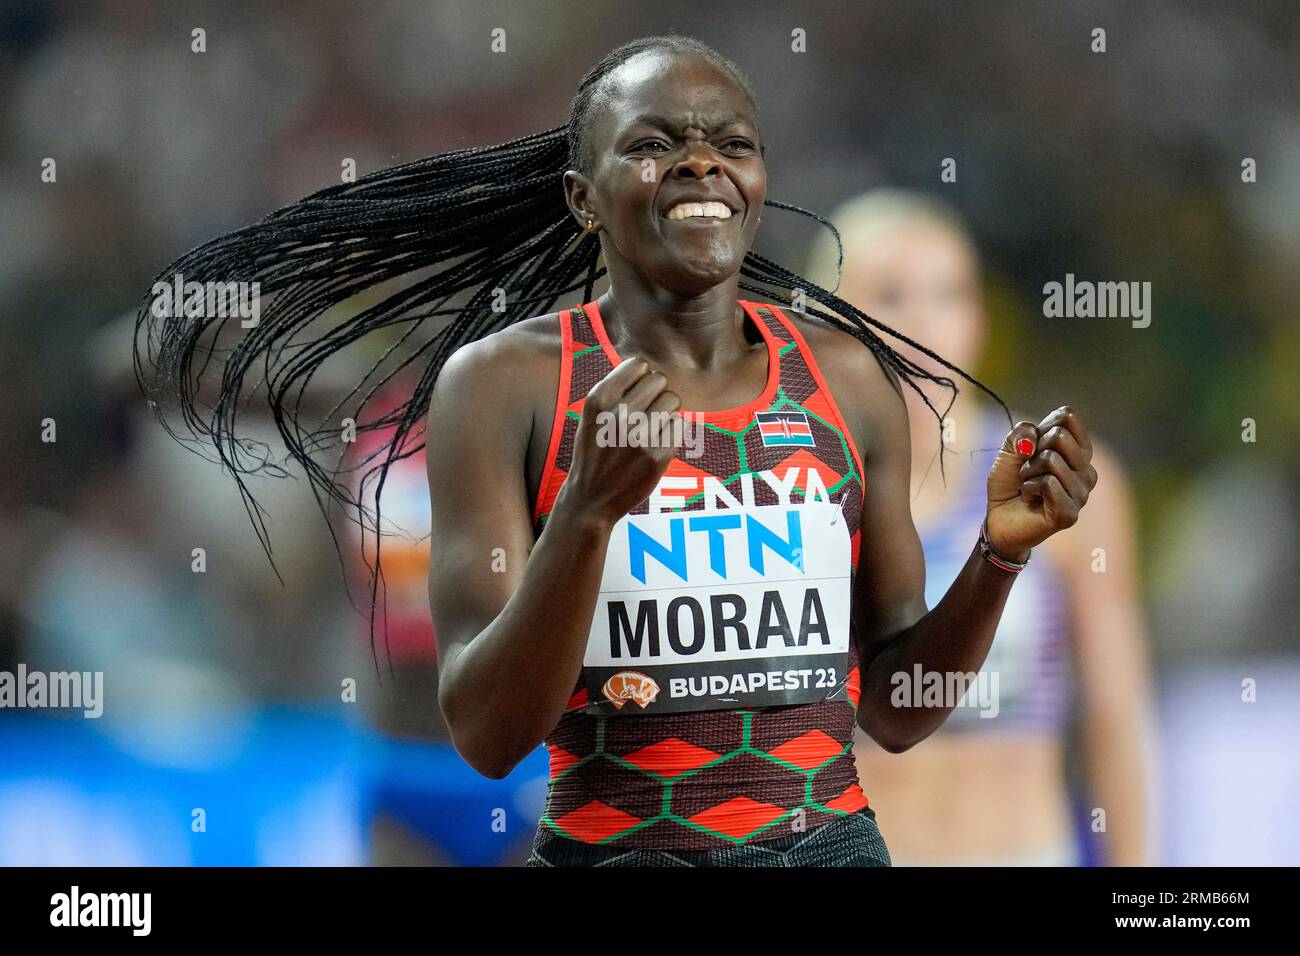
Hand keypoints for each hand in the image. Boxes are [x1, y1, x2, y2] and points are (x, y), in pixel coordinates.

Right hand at [556, 356, 681, 526]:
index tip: (636, 394)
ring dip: (666, 412)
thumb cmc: (595, 451)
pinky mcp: (658, 455)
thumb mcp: (592, 415)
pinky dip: (671, 433)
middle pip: (660, 380)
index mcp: (600, 399)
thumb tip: (649, 368)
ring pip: (673, 401)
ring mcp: (640, 435)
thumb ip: (616, 389)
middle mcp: (619, 414)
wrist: (591, 497)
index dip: (641, 378)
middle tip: (646, 413)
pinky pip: (679, 425)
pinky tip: (654, 445)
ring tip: (650, 429)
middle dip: (656, 393)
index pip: (639, 365)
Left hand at [985, 406, 1097, 560]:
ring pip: (1051, 460)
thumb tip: (1033, 441)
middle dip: (1032, 452)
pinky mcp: (1070, 513)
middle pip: (1059, 436)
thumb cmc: (1009, 482)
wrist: (997, 517)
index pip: (1067, 417)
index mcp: (1080, 452)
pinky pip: (1047, 483)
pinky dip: (1028, 488)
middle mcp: (1088, 472)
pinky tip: (1030, 500)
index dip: (1040, 429)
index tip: (1032, 450)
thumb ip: (1022, 431)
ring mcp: (1082, 494)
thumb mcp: (1011, 447)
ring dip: (1028, 472)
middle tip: (1028, 472)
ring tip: (1028, 487)